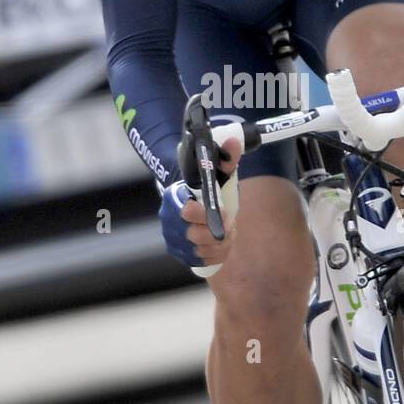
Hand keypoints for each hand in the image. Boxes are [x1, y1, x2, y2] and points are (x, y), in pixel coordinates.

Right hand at [158, 138, 241, 268]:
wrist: (198, 203)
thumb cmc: (209, 186)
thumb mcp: (218, 171)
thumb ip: (226, 158)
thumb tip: (233, 141)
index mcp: (175, 197)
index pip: (187, 212)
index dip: (208, 215)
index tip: (225, 210)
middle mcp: (169, 220)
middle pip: (195, 237)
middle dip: (219, 232)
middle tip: (230, 222)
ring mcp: (173, 239)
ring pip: (201, 252)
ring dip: (221, 244)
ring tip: (227, 231)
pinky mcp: (181, 254)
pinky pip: (203, 262)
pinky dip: (217, 255)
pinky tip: (222, 243)